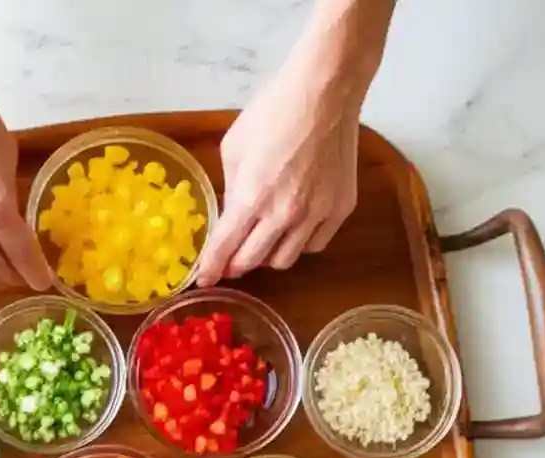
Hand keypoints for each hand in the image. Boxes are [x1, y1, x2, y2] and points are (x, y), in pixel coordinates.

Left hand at [198, 69, 360, 284]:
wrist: (325, 92)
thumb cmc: (274, 111)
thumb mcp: (234, 147)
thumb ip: (232, 187)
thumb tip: (233, 213)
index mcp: (252, 196)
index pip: (225, 247)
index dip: (210, 268)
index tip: (203, 279)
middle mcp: (284, 214)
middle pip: (253, 262)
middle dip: (235, 266)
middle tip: (229, 261)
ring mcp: (317, 214)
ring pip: (285, 260)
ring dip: (267, 256)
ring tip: (261, 241)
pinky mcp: (340, 209)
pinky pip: (315, 244)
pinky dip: (299, 243)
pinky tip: (293, 228)